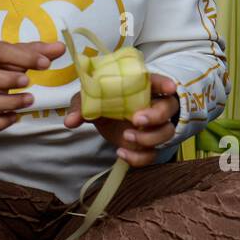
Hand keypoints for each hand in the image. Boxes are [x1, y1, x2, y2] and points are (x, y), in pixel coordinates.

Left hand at [63, 73, 178, 167]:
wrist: (104, 117)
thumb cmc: (102, 100)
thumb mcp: (88, 98)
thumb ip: (80, 105)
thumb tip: (70, 121)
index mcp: (142, 87)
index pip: (159, 82)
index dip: (166, 84)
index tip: (169, 88)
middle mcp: (152, 105)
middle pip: (167, 109)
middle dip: (156, 115)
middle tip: (137, 119)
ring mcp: (153, 126)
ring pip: (166, 132)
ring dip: (150, 137)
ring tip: (126, 136)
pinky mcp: (147, 145)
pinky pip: (152, 154)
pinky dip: (139, 157)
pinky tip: (121, 153)